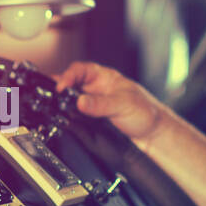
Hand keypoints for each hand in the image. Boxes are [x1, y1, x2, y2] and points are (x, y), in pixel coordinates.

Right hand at [54, 62, 170, 150]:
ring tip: (54, 108)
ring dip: (62, 102)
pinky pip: (75, 113)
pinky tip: (64, 118)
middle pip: (71, 83)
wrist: (153, 134)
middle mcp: (97, 88)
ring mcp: (93, 103)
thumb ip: (101, 104)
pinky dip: (67, 115)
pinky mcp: (92, 118)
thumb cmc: (146, 113)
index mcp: (105, 77)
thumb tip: (80, 101)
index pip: (80, 70)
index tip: (60, 88)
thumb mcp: (123, 105)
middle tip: (52, 97)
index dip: (68, 76)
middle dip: (60, 88)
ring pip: (71, 98)